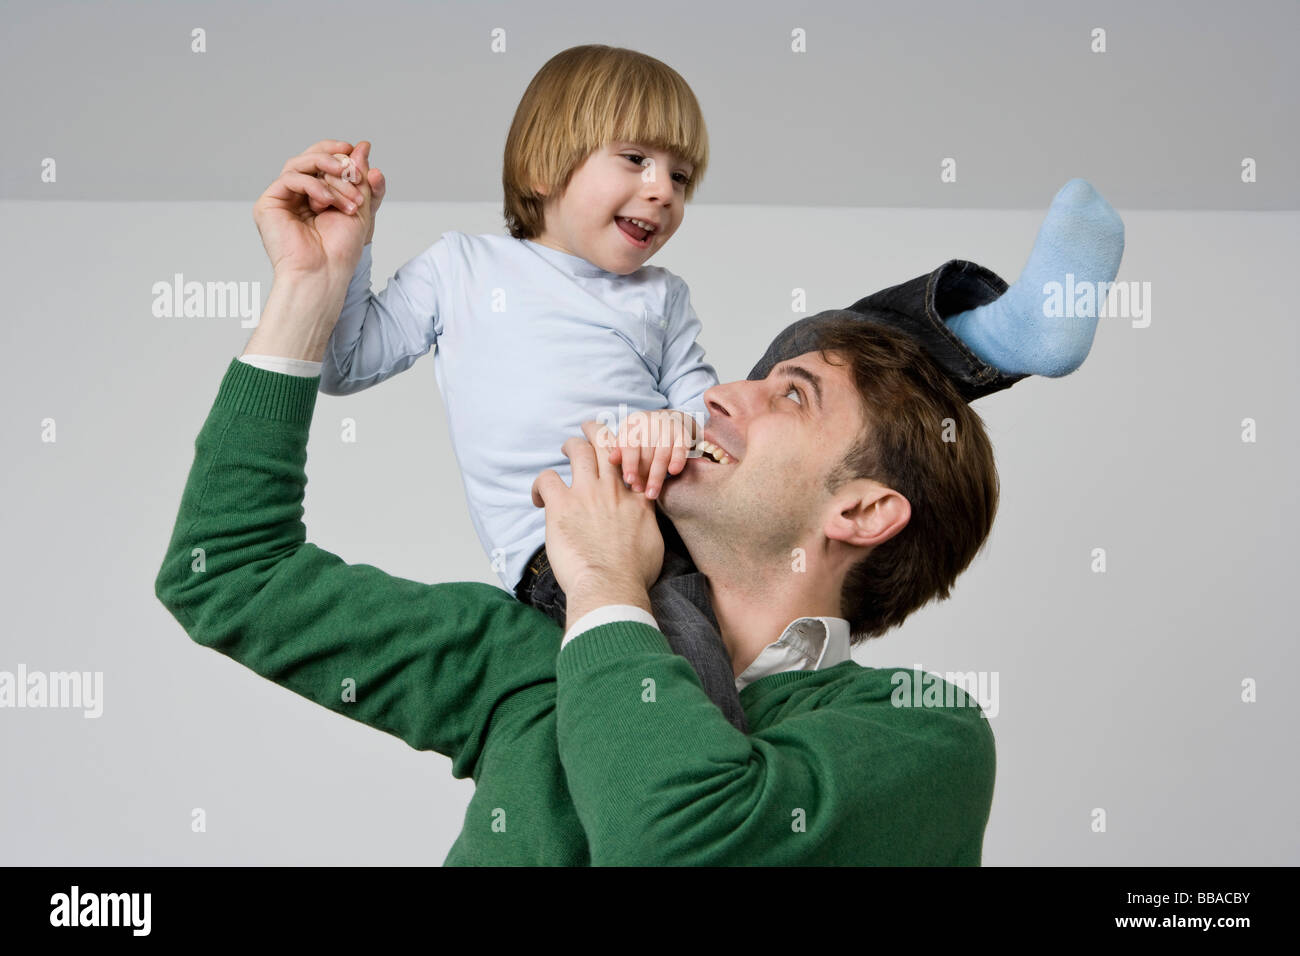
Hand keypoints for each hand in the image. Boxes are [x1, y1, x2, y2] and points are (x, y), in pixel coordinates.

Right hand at [251, 139, 379, 286]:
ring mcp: (282, 198)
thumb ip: (360, 178)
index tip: (356, 153)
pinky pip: (290, 178)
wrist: (325, 274)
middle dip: (336, 162)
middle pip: (311, 158)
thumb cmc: (341, 250)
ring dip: (329, 174)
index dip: (339, 153)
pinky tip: (327, 202)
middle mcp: (298, 194)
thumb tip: (363, 146)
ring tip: (349, 194)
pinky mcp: (268, 204)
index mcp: (317, 195)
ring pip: (301, 164)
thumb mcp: (359, 207)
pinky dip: (312, 184)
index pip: (324, 161)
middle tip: (354, 174)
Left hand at [530, 420, 664, 600]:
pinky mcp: (561, 505)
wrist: (612, 585)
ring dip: (570, 446)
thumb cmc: (634, 574)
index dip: (626, 450)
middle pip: (607, 444)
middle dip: (596, 432)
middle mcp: (614, 489)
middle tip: (588, 430)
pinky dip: (540, 484)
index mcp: (637, 499)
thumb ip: (647, 524)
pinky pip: (546, 478)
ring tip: (563, 450)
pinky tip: (539, 498)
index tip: (619, 450)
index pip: (633, 461)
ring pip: (578, 450)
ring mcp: (588, 493)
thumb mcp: (653, 543)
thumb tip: (643, 523)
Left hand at [606, 409, 698, 499]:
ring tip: (652, 493)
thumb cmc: (644, 437)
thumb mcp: (629, 440)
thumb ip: (620, 451)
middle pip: (646, 452)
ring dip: (657, 476)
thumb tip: (611, 460)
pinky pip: (680, 448)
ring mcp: (667, 426)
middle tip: (640, 491)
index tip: (629, 480)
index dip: (629, 464)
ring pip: (661, 454)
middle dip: (643, 474)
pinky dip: (677, 460)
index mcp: (632, 423)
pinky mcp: (683, 432)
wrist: (670, 421)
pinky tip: (674, 472)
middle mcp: (649, 421)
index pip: (629, 445)